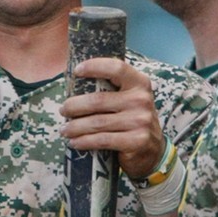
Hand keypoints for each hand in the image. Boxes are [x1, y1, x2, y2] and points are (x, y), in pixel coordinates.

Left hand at [59, 57, 165, 180]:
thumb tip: (74, 81)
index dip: (94, 66)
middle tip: (63, 110)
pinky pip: (102, 140)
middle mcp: (141, 100)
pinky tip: (74, 142)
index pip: (116, 68)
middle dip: (74, 106)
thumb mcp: (128, 98)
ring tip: (65, 129)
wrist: (154, 150)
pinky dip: (84, 141)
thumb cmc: (132, 119)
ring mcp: (140, 121)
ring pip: (97, 122)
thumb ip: (110, 88)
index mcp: (139, 83)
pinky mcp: (136, 141)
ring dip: (75, 127)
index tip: (76, 71)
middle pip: (98, 100)